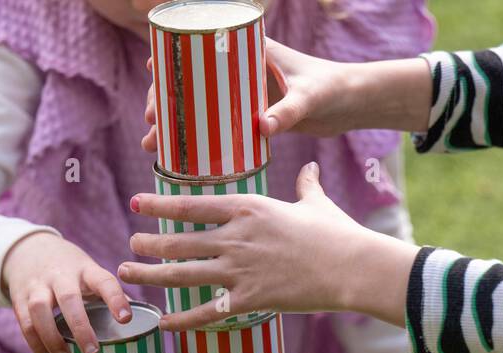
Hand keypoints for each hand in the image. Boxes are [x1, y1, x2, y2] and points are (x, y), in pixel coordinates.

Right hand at [2, 232, 131, 352]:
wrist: (28, 250)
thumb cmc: (70, 270)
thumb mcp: (90, 273)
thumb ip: (109, 296)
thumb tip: (138, 323)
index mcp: (86, 269)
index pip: (103, 281)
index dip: (115, 299)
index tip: (125, 319)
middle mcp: (60, 275)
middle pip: (68, 298)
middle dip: (80, 327)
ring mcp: (37, 285)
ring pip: (39, 310)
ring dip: (52, 338)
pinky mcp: (19, 297)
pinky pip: (24, 323)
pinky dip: (36, 344)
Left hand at [120, 163, 418, 328]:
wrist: (351, 267)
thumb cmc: (337, 233)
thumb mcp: (316, 204)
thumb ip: (306, 186)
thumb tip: (311, 167)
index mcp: (247, 208)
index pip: (191, 205)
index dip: (160, 205)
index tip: (137, 204)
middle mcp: (235, 238)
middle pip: (179, 241)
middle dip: (149, 244)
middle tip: (131, 245)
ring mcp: (239, 270)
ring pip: (182, 274)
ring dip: (150, 275)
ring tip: (127, 275)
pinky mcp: (249, 300)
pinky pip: (206, 311)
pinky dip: (182, 319)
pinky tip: (163, 322)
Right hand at [141, 42, 431, 150]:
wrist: (353, 103)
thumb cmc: (331, 89)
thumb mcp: (307, 98)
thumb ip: (288, 112)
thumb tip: (264, 128)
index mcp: (249, 52)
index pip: (200, 46)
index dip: (172, 57)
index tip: (151, 70)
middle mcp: (242, 71)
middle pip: (191, 82)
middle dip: (163, 101)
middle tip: (150, 123)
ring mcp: (245, 94)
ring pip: (200, 106)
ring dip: (176, 124)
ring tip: (155, 146)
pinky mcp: (254, 115)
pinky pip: (218, 124)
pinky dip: (199, 137)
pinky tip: (181, 156)